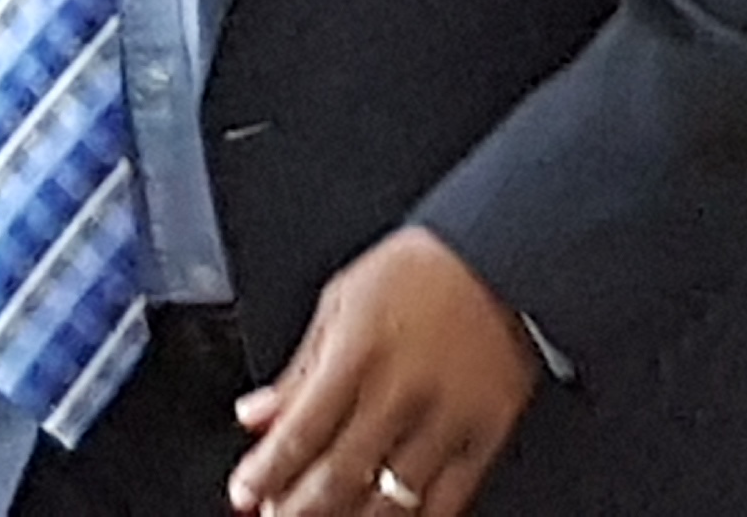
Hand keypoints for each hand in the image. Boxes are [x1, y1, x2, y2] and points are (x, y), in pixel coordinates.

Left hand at [230, 225, 539, 516]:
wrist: (503, 255)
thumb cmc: (419, 271)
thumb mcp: (343, 299)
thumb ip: (299, 367)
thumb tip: (255, 414)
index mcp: (359, 353)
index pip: (300, 431)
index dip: (265, 472)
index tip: (243, 493)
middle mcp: (401, 392)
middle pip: (338, 475)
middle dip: (296, 509)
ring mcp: (446, 419)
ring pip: (389, 499)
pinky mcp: (485, 434)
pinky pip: (447, 499)